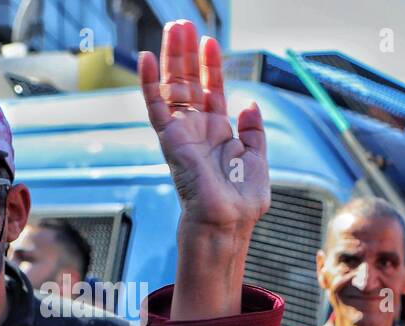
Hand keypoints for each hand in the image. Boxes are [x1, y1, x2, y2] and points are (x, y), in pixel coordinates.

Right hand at [139, 20, 268, 238]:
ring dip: (172, 57)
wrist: (228, 222)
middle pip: (190, 82)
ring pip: (173, 87)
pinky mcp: (169, 140)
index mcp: (219, 133)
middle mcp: (198, 130)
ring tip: (173, 29)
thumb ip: (254, 132)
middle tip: (184, 25)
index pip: (212, 90)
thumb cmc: (242, 202)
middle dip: (187, 53)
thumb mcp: (257, 160)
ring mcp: (182, 133)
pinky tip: (148, 58)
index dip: (211, 66)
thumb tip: (250, 104)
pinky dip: (149, 83)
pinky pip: (155, 107)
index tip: (209, 41)